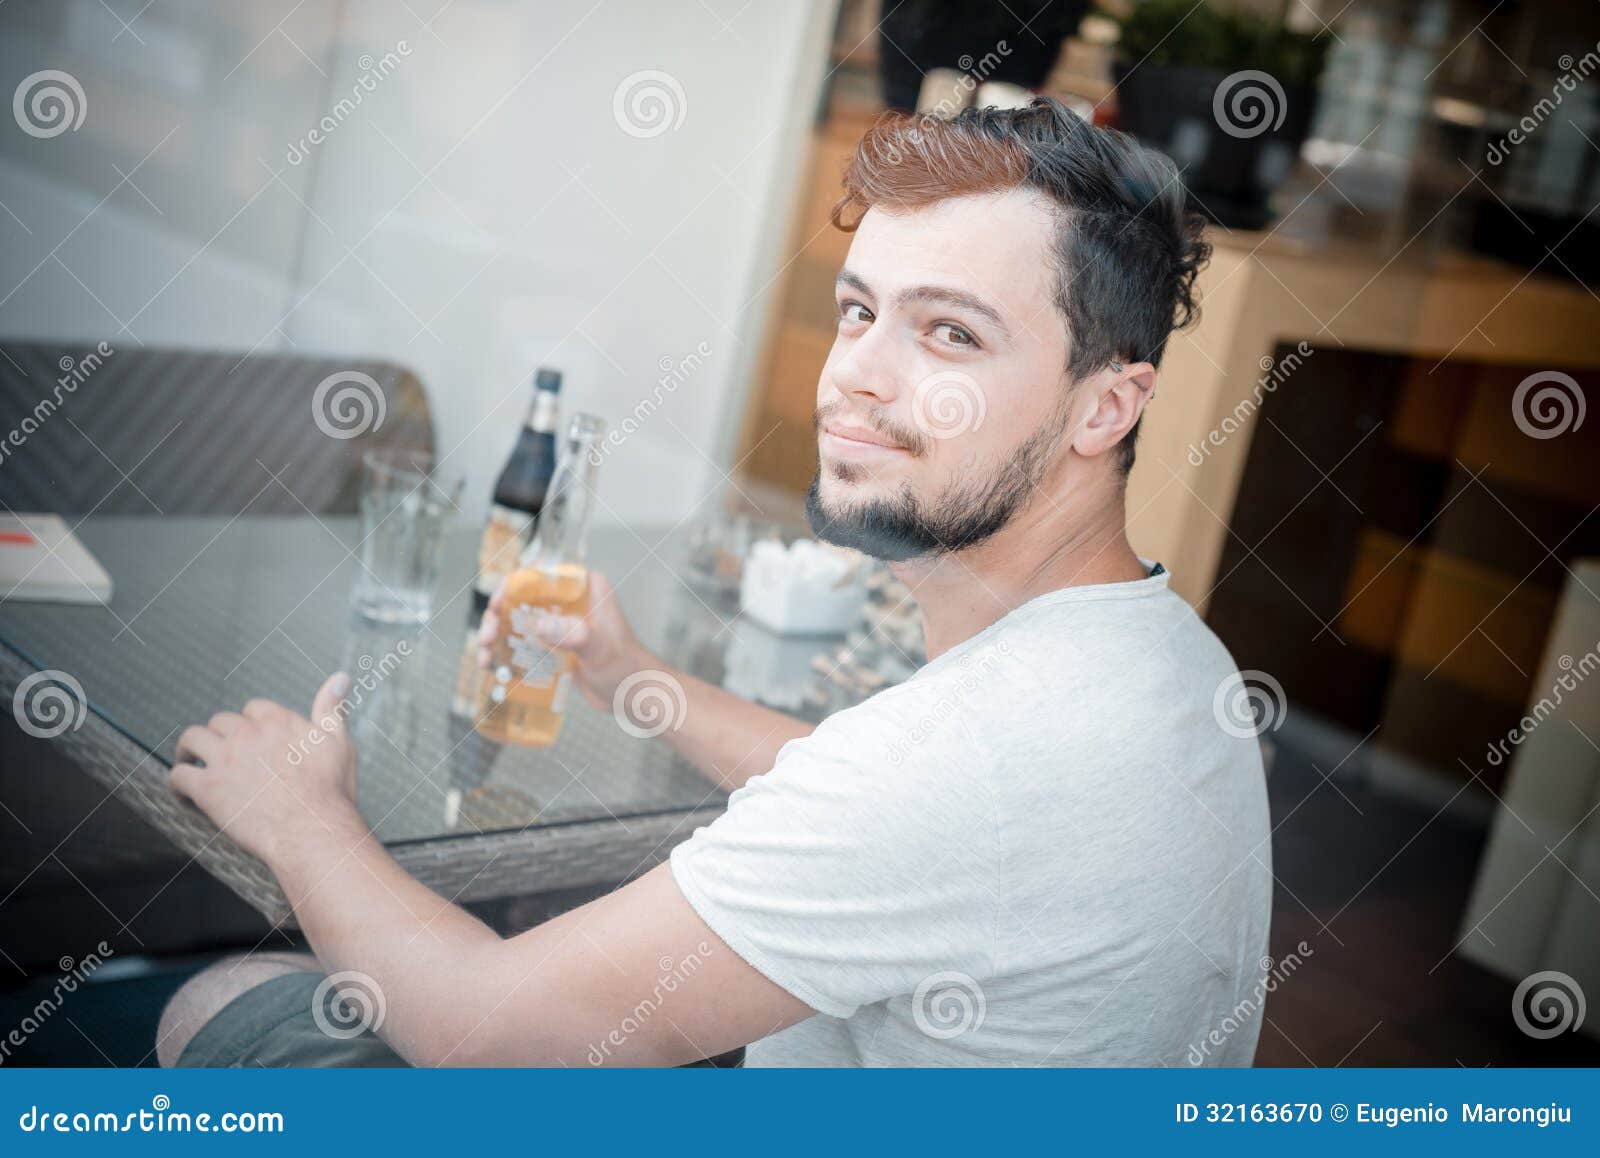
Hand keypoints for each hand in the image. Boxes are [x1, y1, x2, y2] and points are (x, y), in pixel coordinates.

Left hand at [169, 673, 364, 862]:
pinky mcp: (207, 788)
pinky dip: (177, 783)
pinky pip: (178, 776)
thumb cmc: (330, 791)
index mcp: (277, 720)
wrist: (313, 830)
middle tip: (221, 753)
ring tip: (192, 761)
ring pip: (192, 740)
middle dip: (220, 736)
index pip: (253, 708)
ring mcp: (224, 759)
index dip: (252, 724)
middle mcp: (247, 733)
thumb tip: (340, 678)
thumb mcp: (339, 742)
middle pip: (220, 722)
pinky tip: (183, 792)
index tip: (252, 739)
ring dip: (189, 750)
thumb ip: (331, 708)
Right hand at [477, 570, 655, 710]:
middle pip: (521, 599)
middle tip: (486, 640)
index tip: (497, 606)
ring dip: (496, 636)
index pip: (541, 576)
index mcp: (584, 588)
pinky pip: (523, 644)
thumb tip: (539, 626)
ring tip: (484, 658)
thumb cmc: (626, 667)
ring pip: (517, 622)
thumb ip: (576, 635)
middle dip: (497, 617)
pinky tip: (490, 666)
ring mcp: (559, 624)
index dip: (512, 586)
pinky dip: (505, 652)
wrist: (633, 694)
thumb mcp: (600, 648)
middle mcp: (568, 601)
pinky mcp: (554, 646)